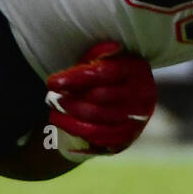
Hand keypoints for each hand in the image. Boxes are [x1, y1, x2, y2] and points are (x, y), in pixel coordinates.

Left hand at [45, 41, 156, 159]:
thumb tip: (80, 66)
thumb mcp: (110, 58)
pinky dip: (78, 131)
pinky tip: (65, 123)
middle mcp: (141, 94)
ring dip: (69, 118)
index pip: (101, 73)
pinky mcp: (130, 135)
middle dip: (70, 99)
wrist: (139, 94)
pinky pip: (99, 137)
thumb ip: (96, 56)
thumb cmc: (117, 72)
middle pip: (98, 98)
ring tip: (54, 112)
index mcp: (135, 69)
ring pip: (96, 121)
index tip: (52, 82)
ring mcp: (137, 118)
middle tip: (51, 98)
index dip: (74, 78)